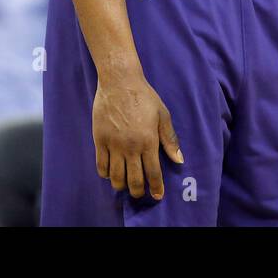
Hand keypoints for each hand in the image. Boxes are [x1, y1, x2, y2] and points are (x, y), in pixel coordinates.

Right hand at [92, 69, 182, 200]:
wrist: (119, 82)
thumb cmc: (144, 97)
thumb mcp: (163, 115)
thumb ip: (170, 139)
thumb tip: (179, 160)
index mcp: (148, 142)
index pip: (153, 173)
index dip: (156, 188)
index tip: (157, 195)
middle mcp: (130, 147)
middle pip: (134, 180)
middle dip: (138, 191)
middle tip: (140, 193)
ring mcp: (113, 144)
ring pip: (116, 176)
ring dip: (121, 185)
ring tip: (124, 185)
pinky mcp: (99, 140)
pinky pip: (101, 165)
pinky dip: (105, 174)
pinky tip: (110, 173)